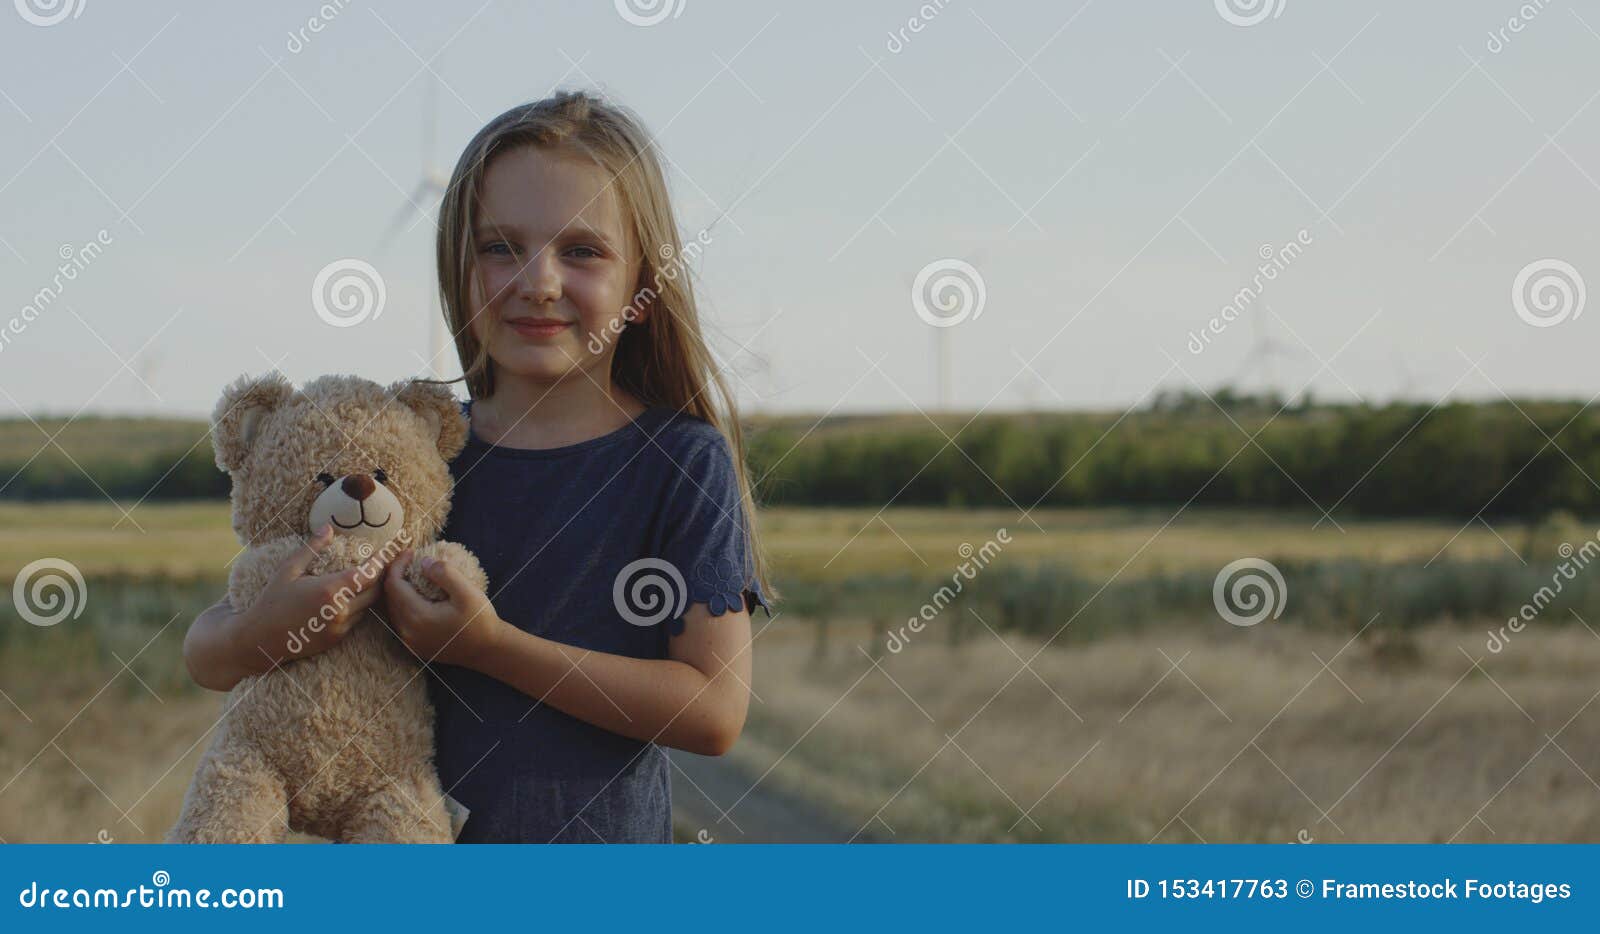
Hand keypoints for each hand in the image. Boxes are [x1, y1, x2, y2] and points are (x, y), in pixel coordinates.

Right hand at [238, 523, 391, 668]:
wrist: (259, 640)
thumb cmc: (271, 601)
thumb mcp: (288, 570)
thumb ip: (312, 548)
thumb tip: (328, 528)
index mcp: (330, 590)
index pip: (369, 573)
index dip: (381, 561)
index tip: (388, 550)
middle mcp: (340, 610)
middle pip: (376, 590)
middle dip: (381, 575)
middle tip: (384, 562)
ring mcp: (340, 627)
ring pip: (369, 606)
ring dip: (371, 592)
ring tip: (372, 577)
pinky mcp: (337, 638)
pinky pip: (358, 619)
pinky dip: (360, 606)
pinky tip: (355, 596)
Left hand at [383, 548, 504, 668]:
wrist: (488, 651)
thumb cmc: (480, 621)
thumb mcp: (467, 593)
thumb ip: (445, 574)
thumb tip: (424, 561)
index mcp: (418, 616)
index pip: (394, 584)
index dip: (397, 564)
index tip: (411, 551)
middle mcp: (408, 631)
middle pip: (390, 597)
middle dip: (396, 575)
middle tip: (410, 560)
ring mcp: (410, 641)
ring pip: (394, 610)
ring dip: (400, 590)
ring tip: (413, 575)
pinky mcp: (416, 646)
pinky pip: (402, 621)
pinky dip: (405, 604)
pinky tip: (418, 596)